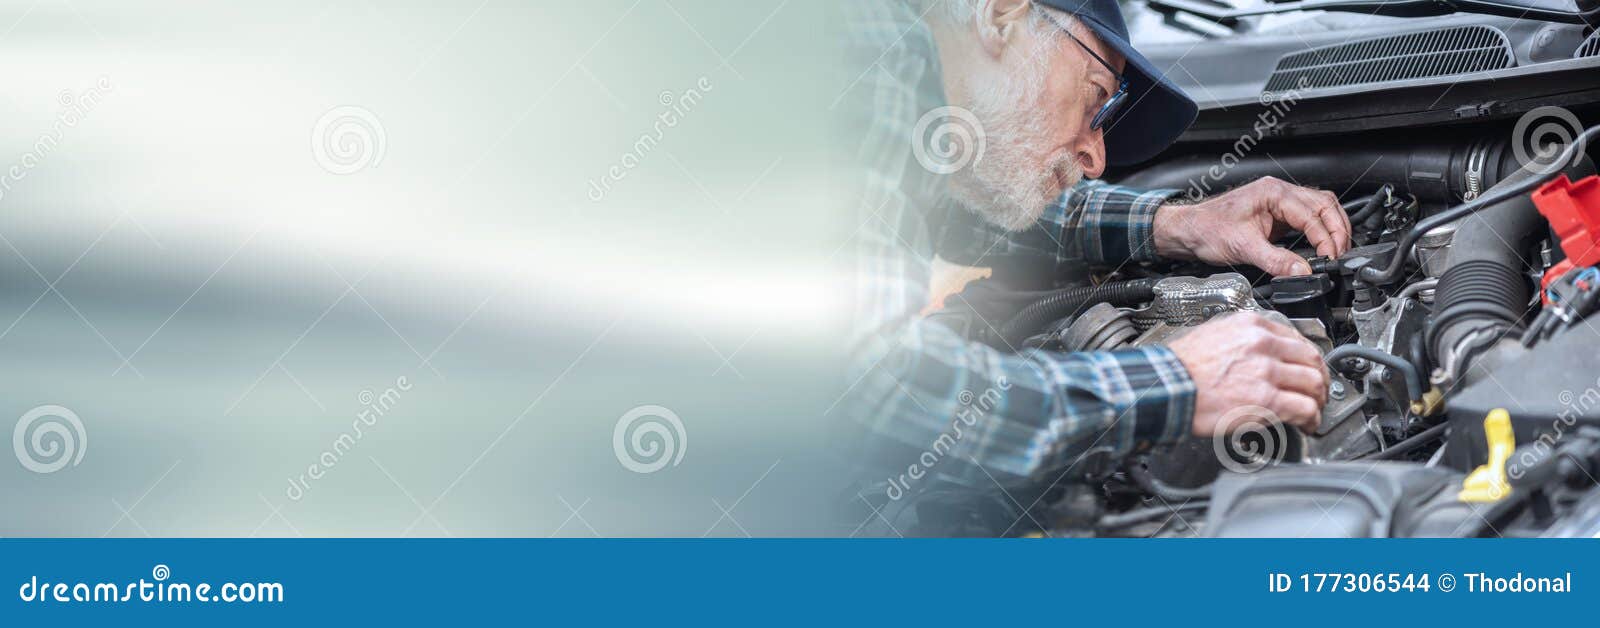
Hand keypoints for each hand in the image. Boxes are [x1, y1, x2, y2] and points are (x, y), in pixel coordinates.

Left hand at [1152, 176, 1349, 276]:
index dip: (1326, 238)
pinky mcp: (1277, 215)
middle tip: (1341, 254)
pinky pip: (1308, 218)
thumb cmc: (1207, 230)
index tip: (1330, 258)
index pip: (1312, 214)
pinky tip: (1323, 245)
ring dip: (1333, 228)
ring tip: (1338, 250)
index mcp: (1273, 193)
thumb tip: (1302, 272)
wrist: (1188, 231)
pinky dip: (1320, 231)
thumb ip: (1276, 261)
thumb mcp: (1243, 248)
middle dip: (1337, 230)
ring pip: (1320, 208)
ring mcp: (1279, 202)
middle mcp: (1279, 193)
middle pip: (1324, 204)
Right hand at [1166, 312, 1327, 436]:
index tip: (1307, 368)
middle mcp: (1263, 345)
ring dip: (1319, 399)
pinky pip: (1304, 408)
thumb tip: (1261, 356)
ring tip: (1314, 410)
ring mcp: (1266, 372)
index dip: (1307, 358)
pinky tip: (1307, 424)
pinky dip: (1311, 418)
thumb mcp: (1213, 335)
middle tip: (1318, 391)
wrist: (1166, 387)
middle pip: (1311, 359)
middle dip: (1320, 378)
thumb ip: (1243, 341)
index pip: (1296, 338)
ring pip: (1313, 383)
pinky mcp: (1266, 399)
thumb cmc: (1180, 367)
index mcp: (1251, 326)